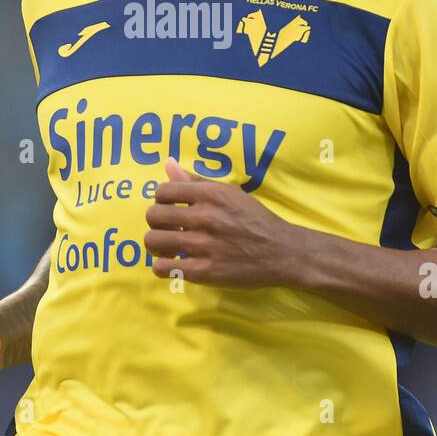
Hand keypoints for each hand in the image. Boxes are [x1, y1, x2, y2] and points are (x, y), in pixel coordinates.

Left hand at [144, 157, 302, 289]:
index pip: (162, 191)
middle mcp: (205, 217)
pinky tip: (174, 264)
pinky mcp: (204, 272)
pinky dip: (163, 266)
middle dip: (156, 222)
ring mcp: (204, 245)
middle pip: (153, 215)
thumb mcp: (229, 192)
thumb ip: (196, 180)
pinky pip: (163, 268)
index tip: (171, 208)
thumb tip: (168, 163)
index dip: (162, 200)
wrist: (283, 252)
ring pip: (153, 241)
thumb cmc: (255, 219)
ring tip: (169, 247)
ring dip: (157, 245)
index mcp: (210, 194)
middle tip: (169, 229)